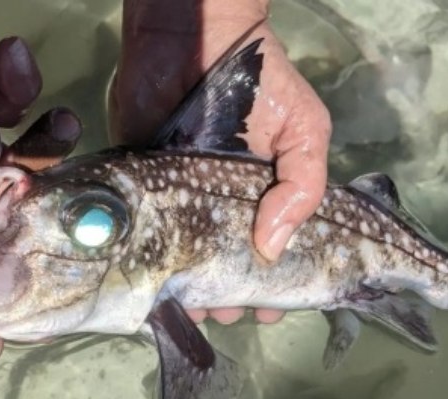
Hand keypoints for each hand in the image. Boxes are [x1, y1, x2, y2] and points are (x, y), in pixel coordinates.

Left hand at [109, 0, 331, 324]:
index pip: (271, 254)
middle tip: (224, 309)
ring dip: (190, 291)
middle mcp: (222, 207)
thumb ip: (303, 186)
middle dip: (228, 297)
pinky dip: (149, 266)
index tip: (264, 309)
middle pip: (226, 266)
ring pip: (185, 262)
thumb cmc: (260, 86)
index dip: (271, 287)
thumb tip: (271, 249)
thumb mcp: (304, 131)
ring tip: (192, 307)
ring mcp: (181, 200)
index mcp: (263, 199)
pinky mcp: (143, 189)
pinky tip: (154, 289)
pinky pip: (146, 236)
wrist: (194, 39)